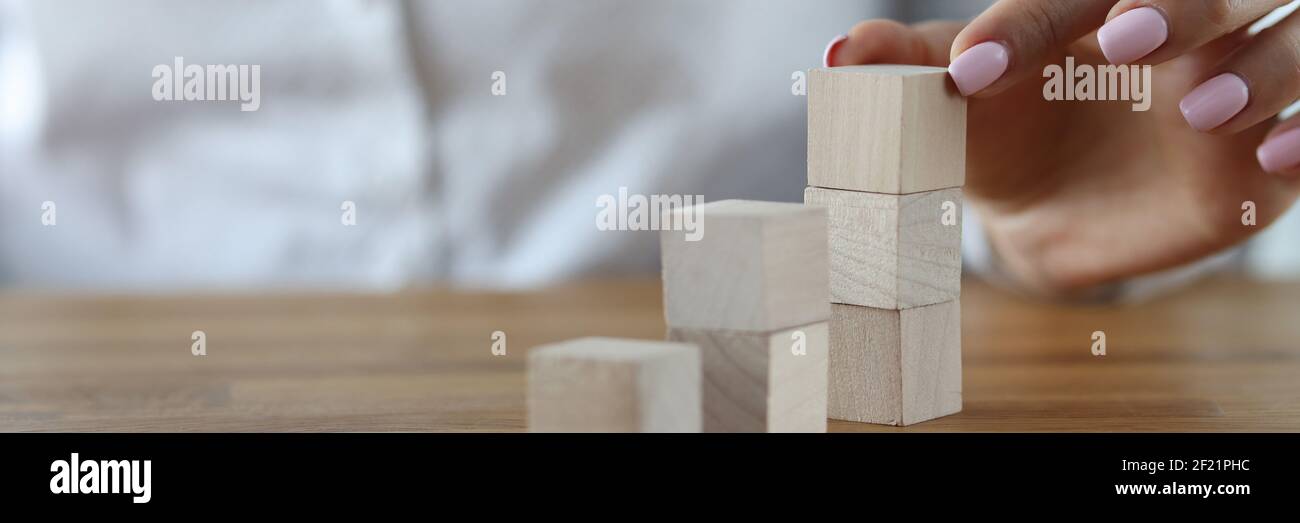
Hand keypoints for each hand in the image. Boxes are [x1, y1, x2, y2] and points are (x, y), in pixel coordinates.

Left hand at [825, 0, 1299, 294]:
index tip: (971, 70)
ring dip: (1258, 67)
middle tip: (1123, 40)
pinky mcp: (1264, 159)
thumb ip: (906, 71)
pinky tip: (1270, 157)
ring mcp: (1233, 88)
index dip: (1024, 27)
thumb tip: (838, 55)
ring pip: (1291, 44)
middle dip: (1181, 3)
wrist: (1045, 207)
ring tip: (1197, 108)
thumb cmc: (1000, 130)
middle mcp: (1177, 32)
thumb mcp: (949, 103)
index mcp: (1093, 5)